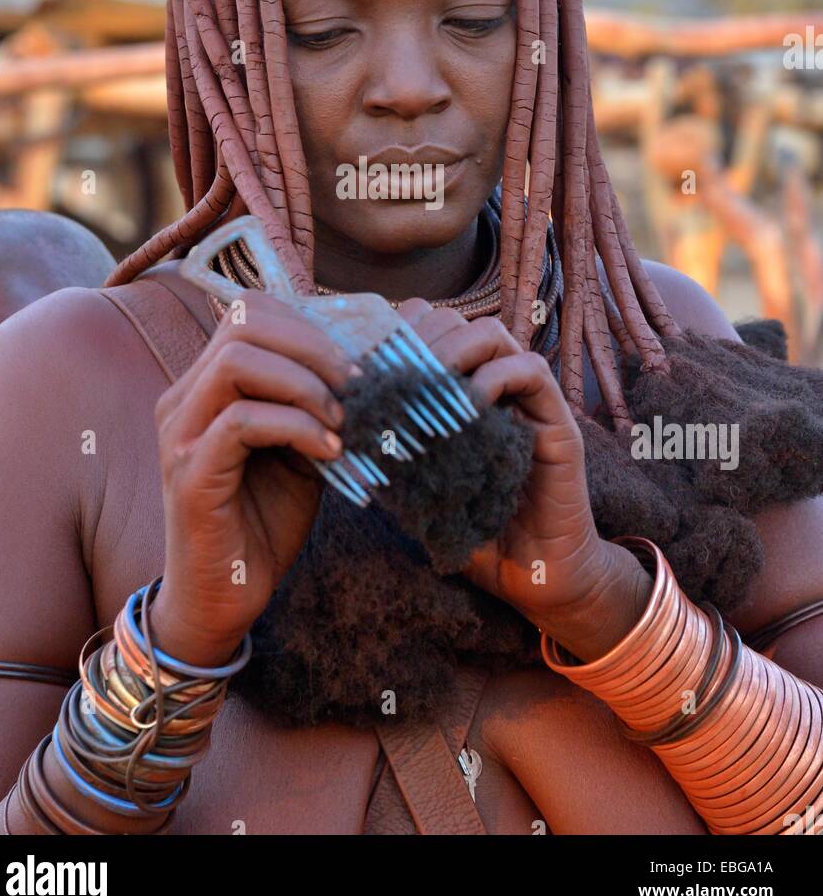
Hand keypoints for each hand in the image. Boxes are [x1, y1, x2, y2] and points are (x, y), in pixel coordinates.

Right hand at [150, 291, 358, 667]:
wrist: (226, 596)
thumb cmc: (266, 519)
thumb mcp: (302, 447)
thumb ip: (316, 403)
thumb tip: (369, 363)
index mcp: (207, 385)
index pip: (251, 312)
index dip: (310, 325)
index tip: (358, 361)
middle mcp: (184, 399)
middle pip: (244, 321)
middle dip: (313, 345)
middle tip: (358, 383)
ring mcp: (181, 433)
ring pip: (238, 361)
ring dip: (304, 383)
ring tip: (342, 419)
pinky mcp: (189, 473)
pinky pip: (241, 421)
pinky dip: (295, 426)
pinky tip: (328, 451)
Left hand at [397, 300, 652, 660]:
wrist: (531, 575)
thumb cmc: (472, 529)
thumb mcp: (419, 483)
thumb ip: (391, 447)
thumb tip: (339, 424)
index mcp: (457, 388)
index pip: (425, 328)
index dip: (393, 337)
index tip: (368, 369)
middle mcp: (492, 383)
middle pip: (453, 320)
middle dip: (417, 341)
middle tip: (395, 380)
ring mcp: (525, 398)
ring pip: (490, 333)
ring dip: (452, 351)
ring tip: (428, 387)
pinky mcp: (555, 419)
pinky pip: (529, 372)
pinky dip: (493, 379)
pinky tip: (467, 407)